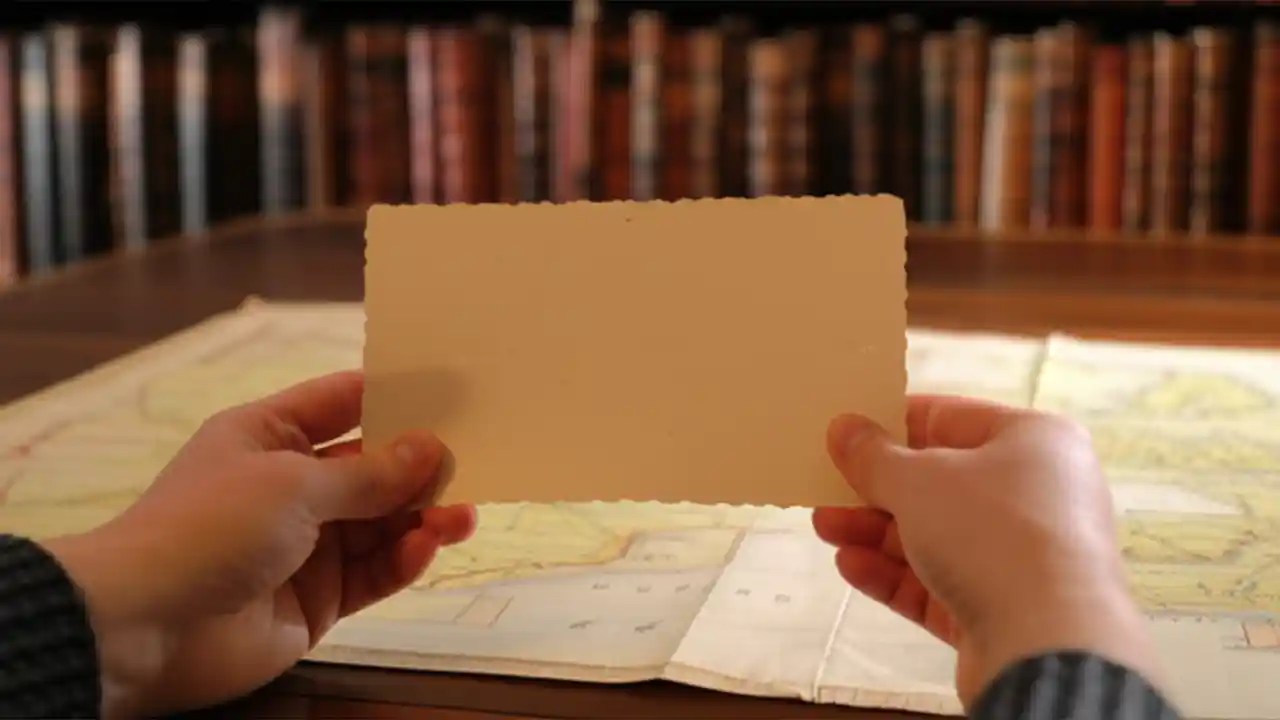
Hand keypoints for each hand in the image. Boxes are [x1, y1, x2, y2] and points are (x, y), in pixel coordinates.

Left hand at [42, 371, 475, 717]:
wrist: (143, 628)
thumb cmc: (207, 527)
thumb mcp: (293, 484)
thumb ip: (369, 474)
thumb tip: (431, 449)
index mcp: (268, 436)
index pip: (341, 403)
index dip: (393, 396)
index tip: (452, 392)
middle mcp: (290, 486)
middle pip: (371, 468)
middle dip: (419, 466)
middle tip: (473, 461)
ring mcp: (305, 544)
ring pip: (381, 524)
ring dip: (422, 518)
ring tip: (463, 516)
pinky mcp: (317, 599)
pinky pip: (372, 574)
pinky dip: (402, 561)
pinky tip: (425, 549)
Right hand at [812, 394, 1161, 707]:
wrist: (1049, 645)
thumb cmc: (992, 532)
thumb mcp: (917, 481)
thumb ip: (873, 455)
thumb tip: (844, 428)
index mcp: (1034, 440)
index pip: (950, 418)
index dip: (892, 422)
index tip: (844, 431)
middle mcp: (1037, 493)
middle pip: (939, 482)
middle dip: (876, 487)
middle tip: (825, 486)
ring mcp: (1025, 555)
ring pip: (936, 535)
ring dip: (875, 532)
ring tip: (824, 527)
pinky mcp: (1006, 608)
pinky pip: (942, 581)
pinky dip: (896, 573)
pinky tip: (850, 566)